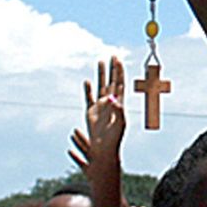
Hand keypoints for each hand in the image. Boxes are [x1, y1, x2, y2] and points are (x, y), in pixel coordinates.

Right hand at [70, 57, 126, 173]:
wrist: (103, 151)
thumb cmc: (114, 140)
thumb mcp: (119, 125)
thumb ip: (118, 112)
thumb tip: (115, 99)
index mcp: (119, 104)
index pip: (119, 84)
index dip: (119, 72)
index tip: (118, 60)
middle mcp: (110, 103)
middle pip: (111, 82)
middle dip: (112, 69)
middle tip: (113, 55)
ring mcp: (100, 107)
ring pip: (101, 86)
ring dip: (101, 75)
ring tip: (100, 62)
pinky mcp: (91, 113)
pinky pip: (89, 98)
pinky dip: (88, 90)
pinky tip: (87, 81)